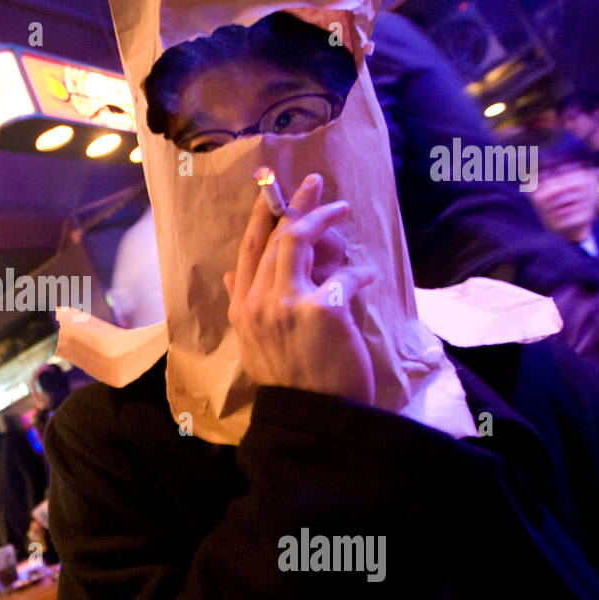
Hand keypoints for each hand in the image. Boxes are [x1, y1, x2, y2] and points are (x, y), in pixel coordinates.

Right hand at [222, 173, 378, 404]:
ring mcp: (286, 304)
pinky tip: (368, 274)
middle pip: (274, 238)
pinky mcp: (321, 309)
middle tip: (312, 182)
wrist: (314, 417)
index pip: (247, 251)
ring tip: (341, 208)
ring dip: (322, 218)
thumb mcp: (254, 344)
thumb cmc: (291, 383)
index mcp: (241, 310)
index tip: (269, 193)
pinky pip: (343, 275)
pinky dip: (358, 271)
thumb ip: (243, 307)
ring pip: (300, 242)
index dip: (260, 217)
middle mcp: (258, 303)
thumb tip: (230, 275)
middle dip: (294, 204)